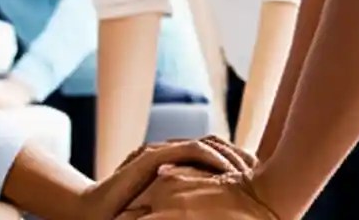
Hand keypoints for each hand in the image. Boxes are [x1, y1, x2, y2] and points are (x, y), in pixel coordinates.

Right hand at [78, 137, 256, 218]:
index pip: (216, 154)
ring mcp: (162, 152)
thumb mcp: (172, 212)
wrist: (95, 215)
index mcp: (178, 164)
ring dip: (232, 156)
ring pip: (208, 145)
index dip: (238, 162)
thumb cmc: (132, 219)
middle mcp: (172, 153)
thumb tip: (224, 213)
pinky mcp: (153, 157)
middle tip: (262, 170)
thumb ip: (192, 205)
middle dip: (241, 156)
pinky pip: (191, 151)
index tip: (260, 177)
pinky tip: (228, 171)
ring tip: (250, 170)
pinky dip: (212, 158)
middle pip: (216, 145)